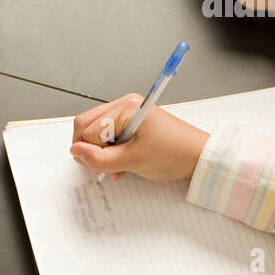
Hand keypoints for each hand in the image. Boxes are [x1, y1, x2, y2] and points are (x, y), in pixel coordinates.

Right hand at [69, 95, 208, 182]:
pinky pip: (108, 135)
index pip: (87, 129)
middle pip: (87, 126)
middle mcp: (124, 106)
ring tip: (118, 168)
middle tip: (106, 168)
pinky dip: (110, 151)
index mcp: (126, 108)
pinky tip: (122, 162)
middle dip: (92, 150)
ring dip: (101, 153)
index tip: (104, 168)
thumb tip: (75, 152)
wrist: (200, 157)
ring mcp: (128, 114)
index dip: (91, 152)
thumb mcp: (133, 160)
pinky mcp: (132, 123)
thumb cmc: (174, 154)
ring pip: (95, 132)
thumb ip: (99, 158)